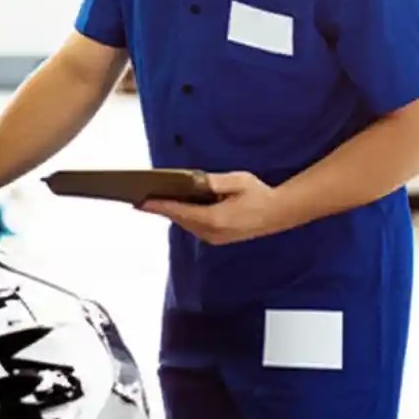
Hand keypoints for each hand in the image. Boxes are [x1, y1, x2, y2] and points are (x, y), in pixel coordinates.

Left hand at [138, 171, 292, 244]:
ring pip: (185, 223)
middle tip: (140, 197)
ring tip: (152, 200)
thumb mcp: (238, 181)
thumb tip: (194, 181)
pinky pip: (193, 226)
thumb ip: (215, 182)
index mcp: (215, 219)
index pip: (179, 212)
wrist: (278, 213)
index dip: (158, 206)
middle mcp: (212, 232)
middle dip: (161, 208)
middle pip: (179, 218)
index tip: (139, 203)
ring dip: (172, 212)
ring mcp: (214, 238)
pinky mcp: (216, 238)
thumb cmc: (259, 194)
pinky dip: (183, 216)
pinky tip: (176, 206)